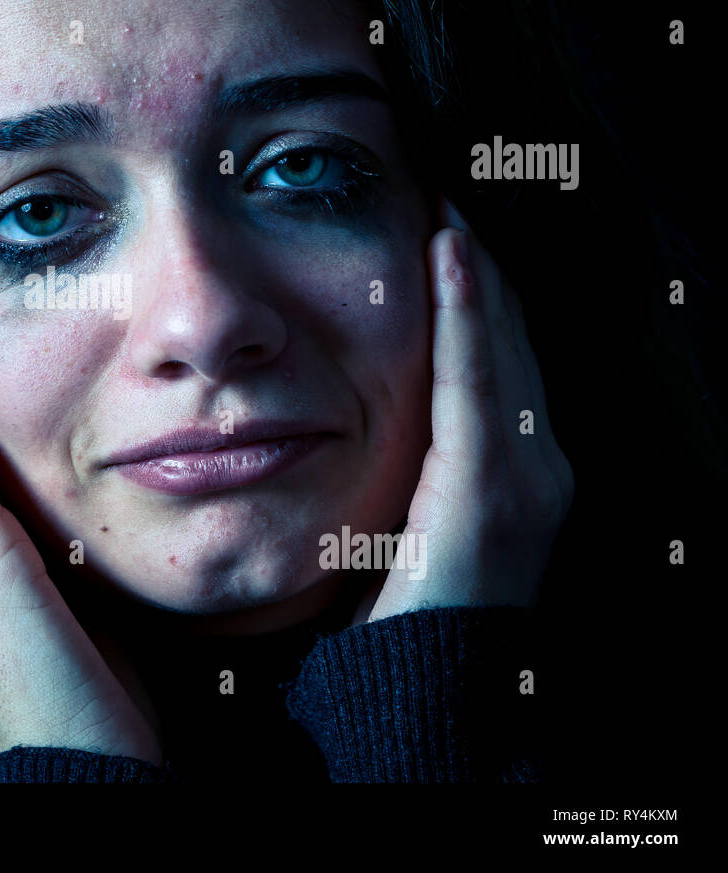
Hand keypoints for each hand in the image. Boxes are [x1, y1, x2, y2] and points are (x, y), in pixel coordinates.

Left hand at [357, 196, 572, 623]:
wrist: (419, 693)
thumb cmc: (395, 600)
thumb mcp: (403, 506)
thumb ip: (402, 449)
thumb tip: (347, 394)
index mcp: (512, 466)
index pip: (494, 355)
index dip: (474, 289)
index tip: (442, 224)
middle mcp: (535, 463)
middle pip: (505, 338)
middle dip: (478, 267)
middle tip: (446, 190)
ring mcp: (526, 478)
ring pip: (500, 345)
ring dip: (475, 272)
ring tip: (447, 204)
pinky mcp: (495, 496)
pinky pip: (477, 386)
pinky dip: (467, 318)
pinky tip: (451, 258)